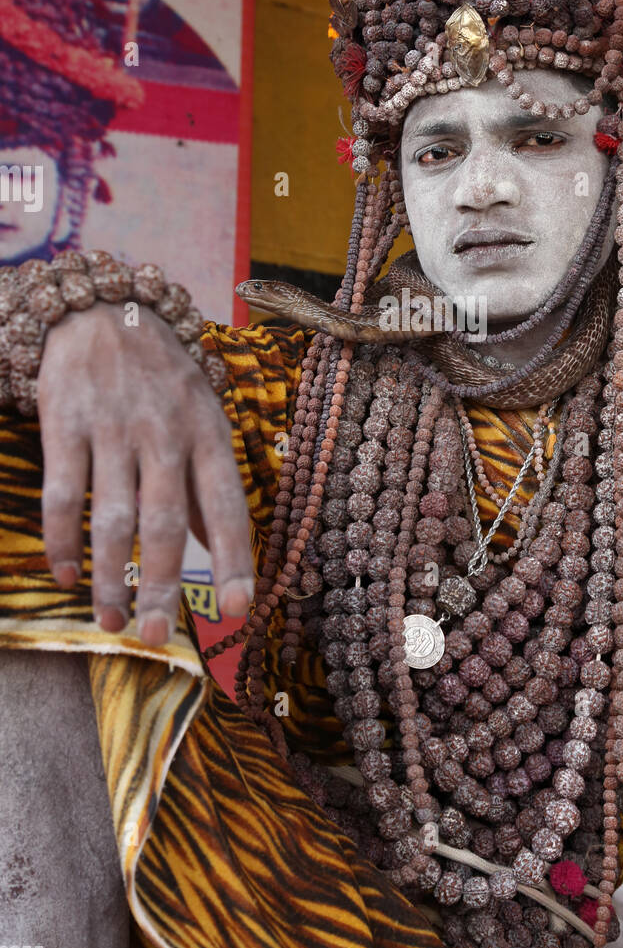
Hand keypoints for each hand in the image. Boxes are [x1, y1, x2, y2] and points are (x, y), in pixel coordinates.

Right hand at [37, 302, 252, 645]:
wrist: (103, 311)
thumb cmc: (162, 379)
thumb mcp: (201, 419)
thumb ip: (205, 484)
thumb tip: (218, 547)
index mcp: (208, 433)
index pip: (226, 505)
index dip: (232, 558)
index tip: (235, 610)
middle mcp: (166, 432)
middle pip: (165, 521)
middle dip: (163, 584)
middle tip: (157, 636)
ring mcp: (114, 427)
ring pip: (112, 516)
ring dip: (110, 577)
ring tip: (112, 622)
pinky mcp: (66, 423)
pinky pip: (63, 493)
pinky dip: (62, 540)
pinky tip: (66, 575)